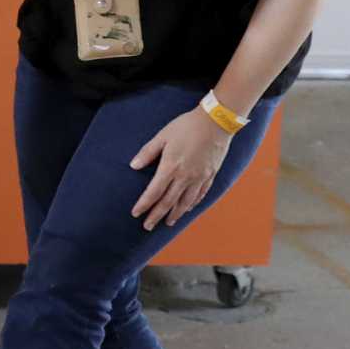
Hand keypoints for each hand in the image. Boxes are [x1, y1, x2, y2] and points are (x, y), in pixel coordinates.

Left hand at [130, 108, 233, 230]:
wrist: (216, 121)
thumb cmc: (187, 126)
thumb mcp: (162, 136)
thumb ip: (148, 152)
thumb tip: (133, 166)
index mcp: (171, 167)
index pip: (154, 192)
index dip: (144, 204)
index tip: (135, 213)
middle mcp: (185, 176)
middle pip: (168, 201)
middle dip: (157, 215)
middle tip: (147, 226)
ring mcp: (200, 177)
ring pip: (186, 202)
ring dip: (175, 214)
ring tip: (167, 223)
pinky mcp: (210, 174)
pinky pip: (200, 194)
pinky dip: (193, 204)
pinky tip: (188, 209)